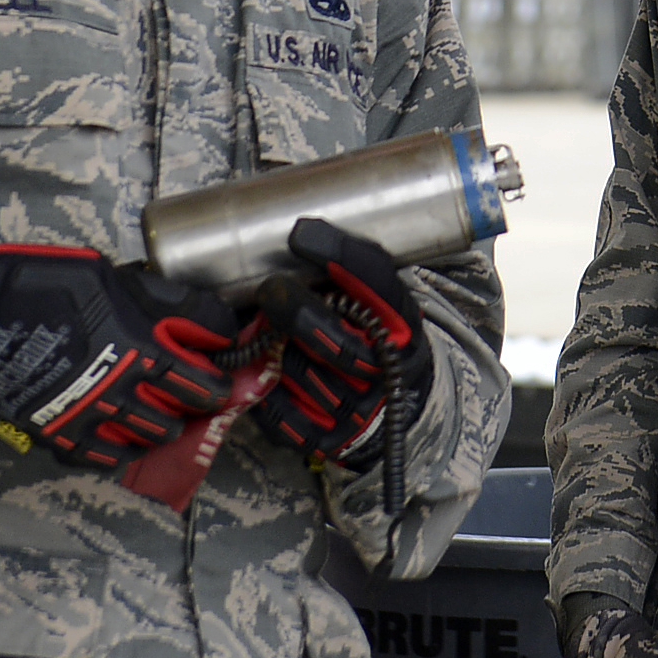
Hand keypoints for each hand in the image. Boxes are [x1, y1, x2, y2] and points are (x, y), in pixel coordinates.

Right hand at [0, 244, 241, 469]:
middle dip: (196, 404)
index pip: (200, 377)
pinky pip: (99, 456)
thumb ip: (165, 302)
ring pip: (146, 437)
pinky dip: (119, 450)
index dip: (219, 378)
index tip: (225, 375)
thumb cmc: (49, 286)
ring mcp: (90, 416)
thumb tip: (207, 320)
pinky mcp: (58, 433)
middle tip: (200, 396)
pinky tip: (125, 442)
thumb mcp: (118, 280)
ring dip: (163, 427)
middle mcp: (122, 391)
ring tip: (166, 418)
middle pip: (179, 411)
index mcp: (142, 350)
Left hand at [249, 219, 433, 465]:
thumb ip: (351, 273)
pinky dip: (260, 386)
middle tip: (269, 287)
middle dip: (297, 311)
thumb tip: (294, 219)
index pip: (379, 285)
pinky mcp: (324, 439)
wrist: (397, 408)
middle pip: (338, 341)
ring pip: (299, 373)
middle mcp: (386, 369)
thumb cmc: (373, 337)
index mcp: (406, 324)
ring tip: (252, 324)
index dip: (343, 257)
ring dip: (270, 348)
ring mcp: (356, 410)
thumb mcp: (381, 302)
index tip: (302, 231)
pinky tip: (254, 364)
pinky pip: (279, 412)